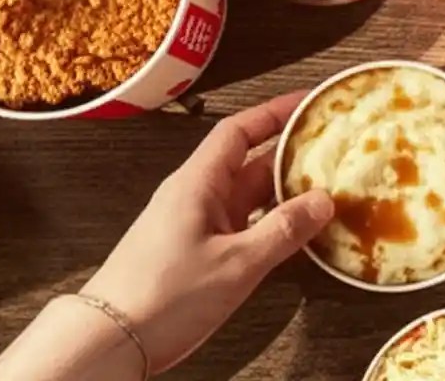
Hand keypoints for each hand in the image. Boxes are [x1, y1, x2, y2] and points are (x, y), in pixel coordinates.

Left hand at [81, 94, 332, 372]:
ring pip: (248, 197)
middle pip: (249, 163)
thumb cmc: (165, 296)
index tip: (310, 103)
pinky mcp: (197, 252)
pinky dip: (271, 223)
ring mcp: (195, 225)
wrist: (112, 341)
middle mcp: (195, 196)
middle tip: (333, 150)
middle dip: (291, 155)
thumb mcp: (236, 263)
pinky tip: (297, 234)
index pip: (239, 131)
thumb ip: (283, 230)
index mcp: (197, 183)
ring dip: (284, 193)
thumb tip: (324, 200)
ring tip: (327, 189)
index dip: (274, 113)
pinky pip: (242, 225)